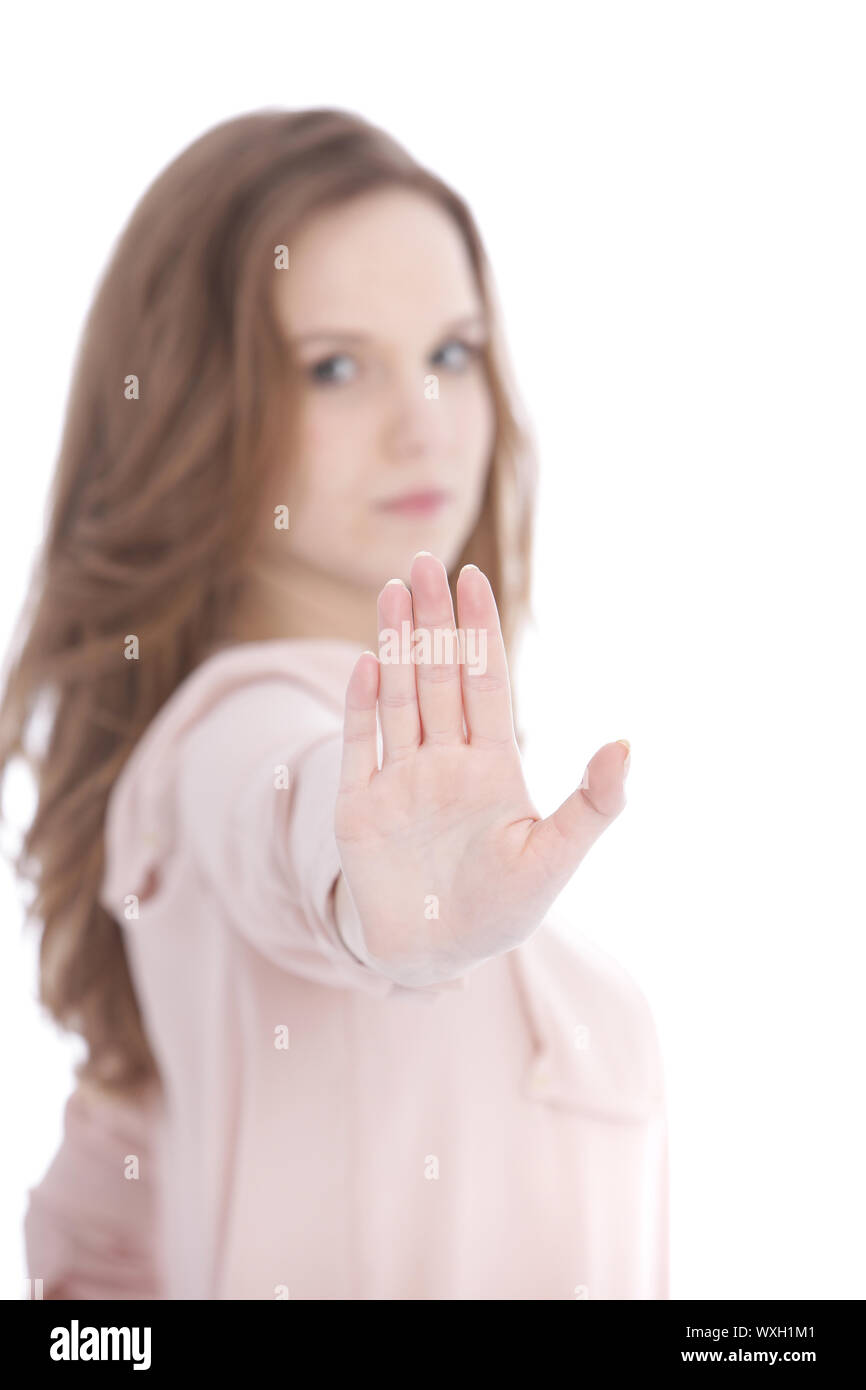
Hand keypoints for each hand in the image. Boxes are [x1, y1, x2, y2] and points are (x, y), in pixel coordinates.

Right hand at [334, 552, 629, 985]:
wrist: (436, 957)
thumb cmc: (502, 911)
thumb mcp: (557, 857)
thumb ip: (594, 803)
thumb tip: (628, 742)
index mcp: (492, 765)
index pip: (484, 682)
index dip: (479, 631)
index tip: (474, 577)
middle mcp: (443, 760)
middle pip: (437, 676)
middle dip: (433, 621)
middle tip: (425, 561)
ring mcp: (399, 778)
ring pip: (396, 697)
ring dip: (395, 646)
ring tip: (394, 591)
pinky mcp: (358, 806)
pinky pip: (358, 746)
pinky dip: (360, 707)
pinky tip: (366, 664)